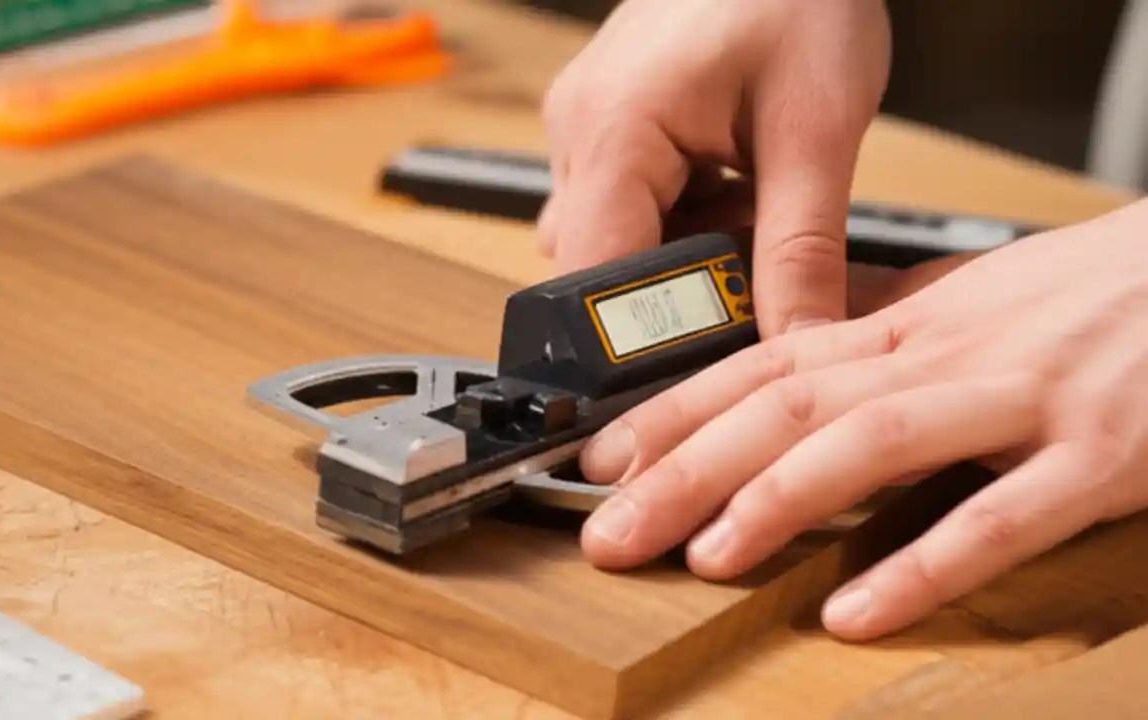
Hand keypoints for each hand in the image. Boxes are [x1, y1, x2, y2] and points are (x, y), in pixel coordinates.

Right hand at [539, 0, 890, 335]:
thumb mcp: (817, 129)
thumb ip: (803, 249)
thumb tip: (796, 343)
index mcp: (613, 130)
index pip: (594, 281)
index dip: (649, 332)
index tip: (716, 339)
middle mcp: (576, 130)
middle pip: (599, 268)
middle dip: (677, 284)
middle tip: (755, 247)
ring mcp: (582, 124)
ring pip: (613, 239)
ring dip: (679, 247)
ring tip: (748, 192)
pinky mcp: (602, 121)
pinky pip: (625, 202)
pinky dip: (678, 213)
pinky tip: (728, 176)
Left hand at [578, 200, 1147, 639]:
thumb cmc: (1096, 295)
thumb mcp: (975, 300)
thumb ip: (884, 327)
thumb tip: (791, 345)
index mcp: (913, 323)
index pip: (766, 363)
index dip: (676, 412)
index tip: (602, 461)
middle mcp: (950, 353)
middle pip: (793, 405)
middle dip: (689, 468)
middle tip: (613, 530)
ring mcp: (1024, 401)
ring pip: (876, 442)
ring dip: (779, 501)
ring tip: (706, 557)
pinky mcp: (1101, 457)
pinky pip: (1000, 516)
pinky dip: (923, 564)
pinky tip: (855, 611)